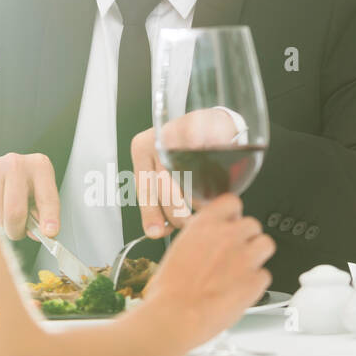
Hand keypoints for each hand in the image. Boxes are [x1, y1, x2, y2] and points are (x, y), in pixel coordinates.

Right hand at [0, 152, 58, 241]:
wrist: (2, 167)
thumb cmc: (25, 185)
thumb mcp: (40, 195)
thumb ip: (43, 214)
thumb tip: (40, 232)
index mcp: (39, 167)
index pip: (47, 198)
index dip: (49, 218)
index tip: (49, 232)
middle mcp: (16, 164)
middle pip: (15, 213)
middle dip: (16, 230)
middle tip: (18, 229)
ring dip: (1, 224)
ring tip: (5, 212)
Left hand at [130, 107, 242, 236]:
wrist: (211, 122)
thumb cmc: (184, 152)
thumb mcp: (162, 170)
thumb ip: (157, 199)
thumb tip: (154, 231)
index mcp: (141, 148)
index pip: (143, 187)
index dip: (150, 213)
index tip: (155, 232)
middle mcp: (157, 140)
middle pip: (165, 190)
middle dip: (178, 214)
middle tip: (189, 223)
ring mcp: (180, 134)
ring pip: (186, 185)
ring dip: (196, 203)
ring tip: (202, 206)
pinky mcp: (207, 135)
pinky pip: (207, 170)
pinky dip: (211, 187)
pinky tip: (213, 192)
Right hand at [138, 193, 274, 349]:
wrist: (176, 314)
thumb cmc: (169, 289)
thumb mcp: (178, 249)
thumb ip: (199, 239)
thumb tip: (206, 243)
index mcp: (205, 224)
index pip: (231, 202)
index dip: (232, 214)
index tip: (231, 221)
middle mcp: (227, 236)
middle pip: (252, 224)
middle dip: (246, 236)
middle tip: (236, 250)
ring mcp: (245, 257)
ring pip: (266, 244)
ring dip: (257, 254)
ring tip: (244, 267)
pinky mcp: (255, 281)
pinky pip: (265, 275)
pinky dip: (256, 282)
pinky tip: (241, 289)